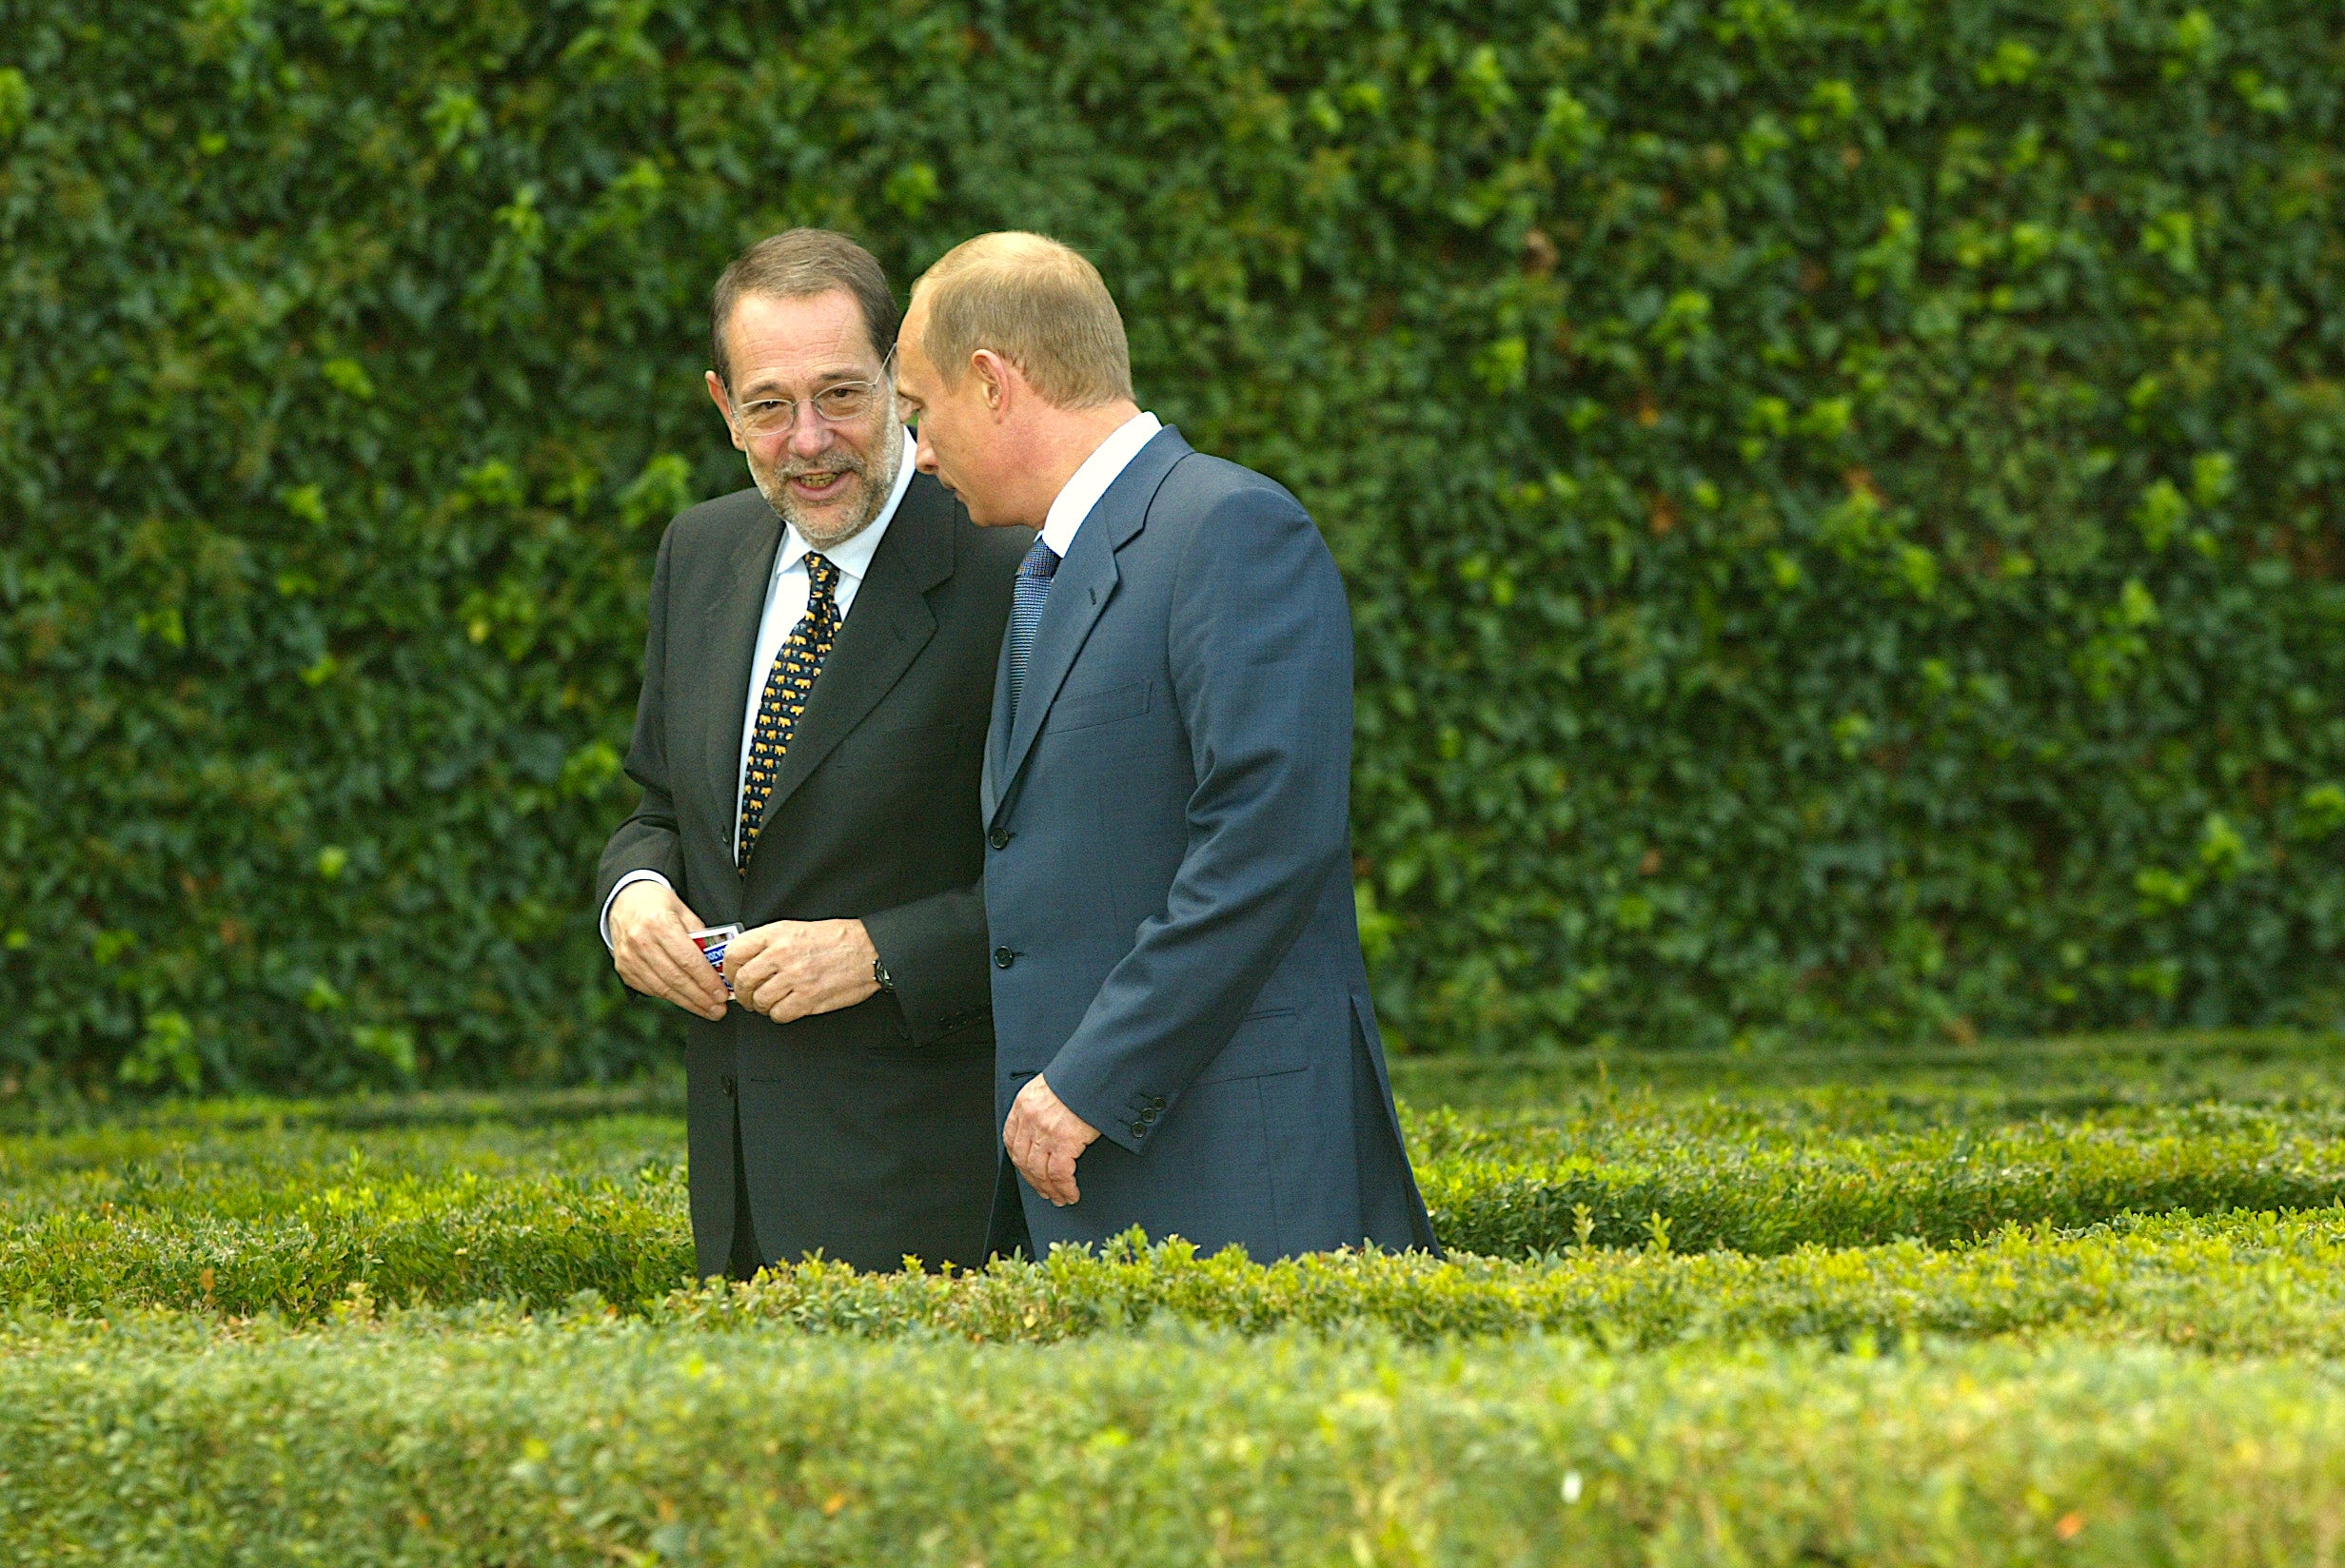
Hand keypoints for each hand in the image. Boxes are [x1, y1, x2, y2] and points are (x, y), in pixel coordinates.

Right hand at [608, 881, 728, 1020]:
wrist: (624, 900)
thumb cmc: (659, 904)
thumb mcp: (684, 911)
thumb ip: (701, 935)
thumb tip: (718, 965)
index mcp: (658, 923)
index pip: (688, 959)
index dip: (706, 980)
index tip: (722, 994)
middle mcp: (640, 941)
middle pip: (675, 978)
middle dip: (700, 998)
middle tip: (719, 1009)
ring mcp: (628, 957)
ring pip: (662, 988)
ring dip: (687, 1003)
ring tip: (707, 1010)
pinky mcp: (623, 969)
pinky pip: (650, 989)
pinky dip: (670, 996)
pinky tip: (686, 1000)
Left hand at [725, 918, 880, 1022]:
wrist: (869, 950)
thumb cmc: (838, 939)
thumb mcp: (798, 928)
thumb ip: (770, 942)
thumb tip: (746, 961)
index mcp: (778, 933)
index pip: (735, 952)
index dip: (729, 968)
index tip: (733, 975)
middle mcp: (783, 954)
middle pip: (743, 980)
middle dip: (742, 993)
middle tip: (747, 996)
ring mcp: (795, 978)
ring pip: (759, 1000)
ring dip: (760, 1006)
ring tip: (767, 1003)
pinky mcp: (808, 999)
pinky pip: (779, 1014)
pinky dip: (778, 1014)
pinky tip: (784, 1007)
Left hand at [1004, 1073, 1099, 1206]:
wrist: (1097, 1070)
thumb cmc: (1081, 1076)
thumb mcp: (1051, 1086)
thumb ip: (1044, 1106)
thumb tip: (1048, 1126)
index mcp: (1024, 1104)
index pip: (1011, 1141)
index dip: (1018, 1161)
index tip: (1026, 1171)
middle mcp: (1030, 1119)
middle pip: (1024, 1161)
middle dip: (1034, 1182)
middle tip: (1044, 1191)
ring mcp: (1045, 1131)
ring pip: (1039, 1172)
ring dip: (1050, 1190)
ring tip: (1059, 1197)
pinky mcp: (1064, 1141)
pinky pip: (1060, 1174)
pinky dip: (1065, 1188)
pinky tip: (1071, 1193)